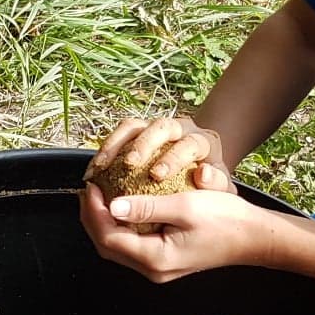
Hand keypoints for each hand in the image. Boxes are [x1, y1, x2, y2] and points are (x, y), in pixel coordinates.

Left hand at [79, 183, 278, 282]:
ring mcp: (158, 268)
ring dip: (104, 222)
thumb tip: (113, 205)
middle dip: (92, 217)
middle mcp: (153, 269)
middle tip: (88, 189)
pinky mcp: (164, 261)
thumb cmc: (226, 220)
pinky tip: (121, 205)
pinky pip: (132, 244)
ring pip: (117, 247)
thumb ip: (147, 206)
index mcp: (156, 258)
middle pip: (107, 246)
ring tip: (99, 195)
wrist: (253, 238)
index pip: (109, 236)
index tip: (92, 185)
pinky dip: (120, 226)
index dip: (94, 211)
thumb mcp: (185, 206)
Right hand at [89, 114, 235, 193]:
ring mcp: (156, 127)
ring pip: (135, 125)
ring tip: (102, 167)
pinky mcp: (138, 130)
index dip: (172, 157)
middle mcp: (179, 128)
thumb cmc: (208, 184)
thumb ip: (217, 184)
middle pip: (161, 126)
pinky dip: (104, 150)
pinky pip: (118, 134)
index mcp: (202, 141)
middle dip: (143, 144)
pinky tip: (94, 171)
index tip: (157, 175)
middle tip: (130, 164)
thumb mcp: (220, 189)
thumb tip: (203, 174)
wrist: (203, 165)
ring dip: (115, 144)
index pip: (189, 143)